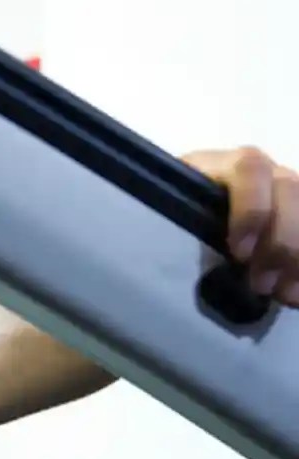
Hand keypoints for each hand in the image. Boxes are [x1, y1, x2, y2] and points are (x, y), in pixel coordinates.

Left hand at [182, 146, 298, 305]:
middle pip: (291, 190)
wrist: (194, 216)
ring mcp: (289, 190)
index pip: (250, 169)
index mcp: (226, 164)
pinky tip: (298, 294)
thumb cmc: (174, 215)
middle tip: (261, 284)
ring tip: (285, 295)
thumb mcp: (172, 211)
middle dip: (281, 243)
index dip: (251, 210)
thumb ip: (182, 220)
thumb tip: (185, 255)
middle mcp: (267, 171)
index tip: (240, 253)